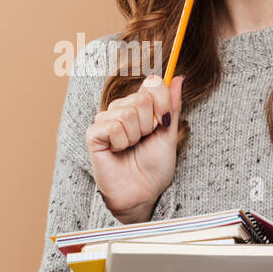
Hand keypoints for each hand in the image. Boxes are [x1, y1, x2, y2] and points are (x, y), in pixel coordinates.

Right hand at [86, 74, 185, 223]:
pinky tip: (118, 151)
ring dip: (135, 136)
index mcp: (139, 106)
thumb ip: (172, 105)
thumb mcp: (169, 133)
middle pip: (140, 99)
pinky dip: (121, 142)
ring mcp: (105, 121)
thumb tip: (179, 78)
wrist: (143, 193)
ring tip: (131, 148)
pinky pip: (112, 126)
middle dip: (149, 124)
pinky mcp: (93, 134)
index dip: (162, 102)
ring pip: (127, 113)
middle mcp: (121, 109)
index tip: (163, 122)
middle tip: (144, 140)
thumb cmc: (155, 166)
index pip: (152, 83)